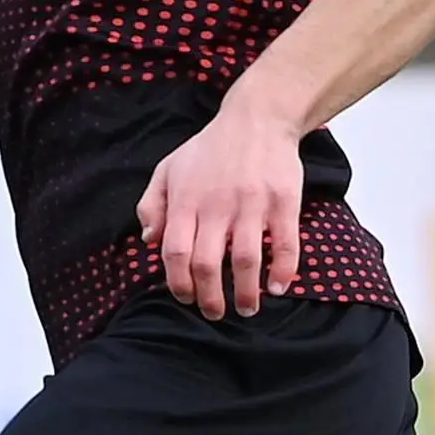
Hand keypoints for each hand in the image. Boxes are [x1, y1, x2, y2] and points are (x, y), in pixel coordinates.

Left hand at [136, 103, 305, 320]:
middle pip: (208, 263)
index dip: (177, 281)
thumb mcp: (168, 169)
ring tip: (246, 309)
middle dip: (209, 297)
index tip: (185, 298)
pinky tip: (278, 287)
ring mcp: (252, 204)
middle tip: (214, 313)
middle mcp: (216, 205)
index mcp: (185, 200)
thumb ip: (152, 204)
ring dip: (246, 293)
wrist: (256, 120)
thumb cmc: (208, 149)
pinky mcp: (284, 202)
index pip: (175, 252)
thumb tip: (149, 240)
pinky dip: (282, 271)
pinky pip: (285, 244)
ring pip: (246, 260)